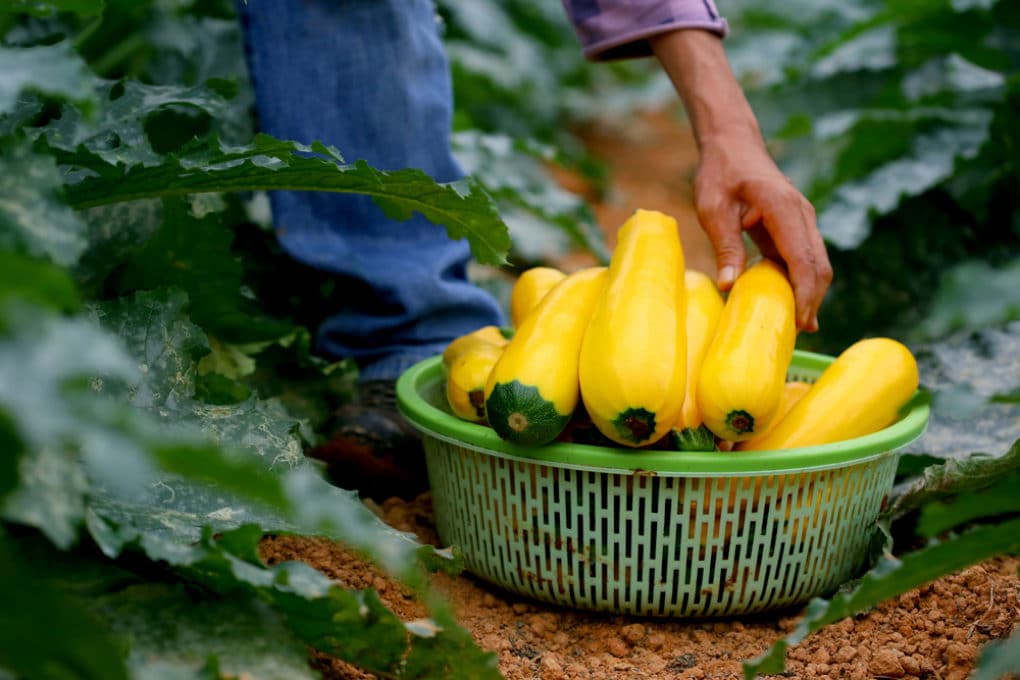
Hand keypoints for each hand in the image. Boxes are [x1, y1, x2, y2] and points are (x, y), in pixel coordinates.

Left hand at [649, 28, 832, 331]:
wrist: (733, 144)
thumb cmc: (720, 173)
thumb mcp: (713, 209)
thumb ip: (725, 245)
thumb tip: (728, 286)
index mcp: (783, 207)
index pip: (803, 258)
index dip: (803, 293)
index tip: (797, 321)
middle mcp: (802, 214)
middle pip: (818, 266)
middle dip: (811, 301)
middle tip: (795, 334)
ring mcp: (803, 220)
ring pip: (816, 264)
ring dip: (809, 295)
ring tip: (795, 328)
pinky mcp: (796, 227)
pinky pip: (804, 259)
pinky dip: (801, 282)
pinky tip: (792, 307)